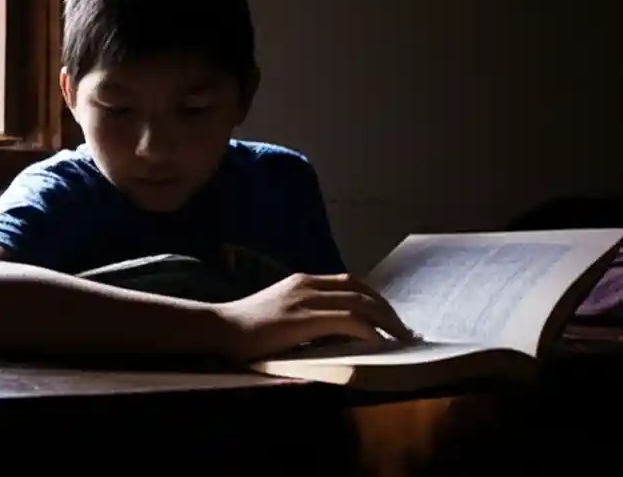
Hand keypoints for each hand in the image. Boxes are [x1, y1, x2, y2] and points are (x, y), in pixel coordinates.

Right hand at [215, 272, 417, 361]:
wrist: (219, 328)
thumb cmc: (245, 328)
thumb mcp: (281, 314)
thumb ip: (306, 315)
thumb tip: (337, 332)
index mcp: (301, 281)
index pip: (348, 282)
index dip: (373, 297)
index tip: (387, 316)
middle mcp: (306, 284)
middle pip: (359, 288)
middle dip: (385, 308)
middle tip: (402, 328)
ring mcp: (305, 300)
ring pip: (359, 302)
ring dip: (385, 319)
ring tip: (400, 336)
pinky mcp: (303, 319)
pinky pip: (347, 320)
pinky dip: (368, 329)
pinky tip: (379, 342)